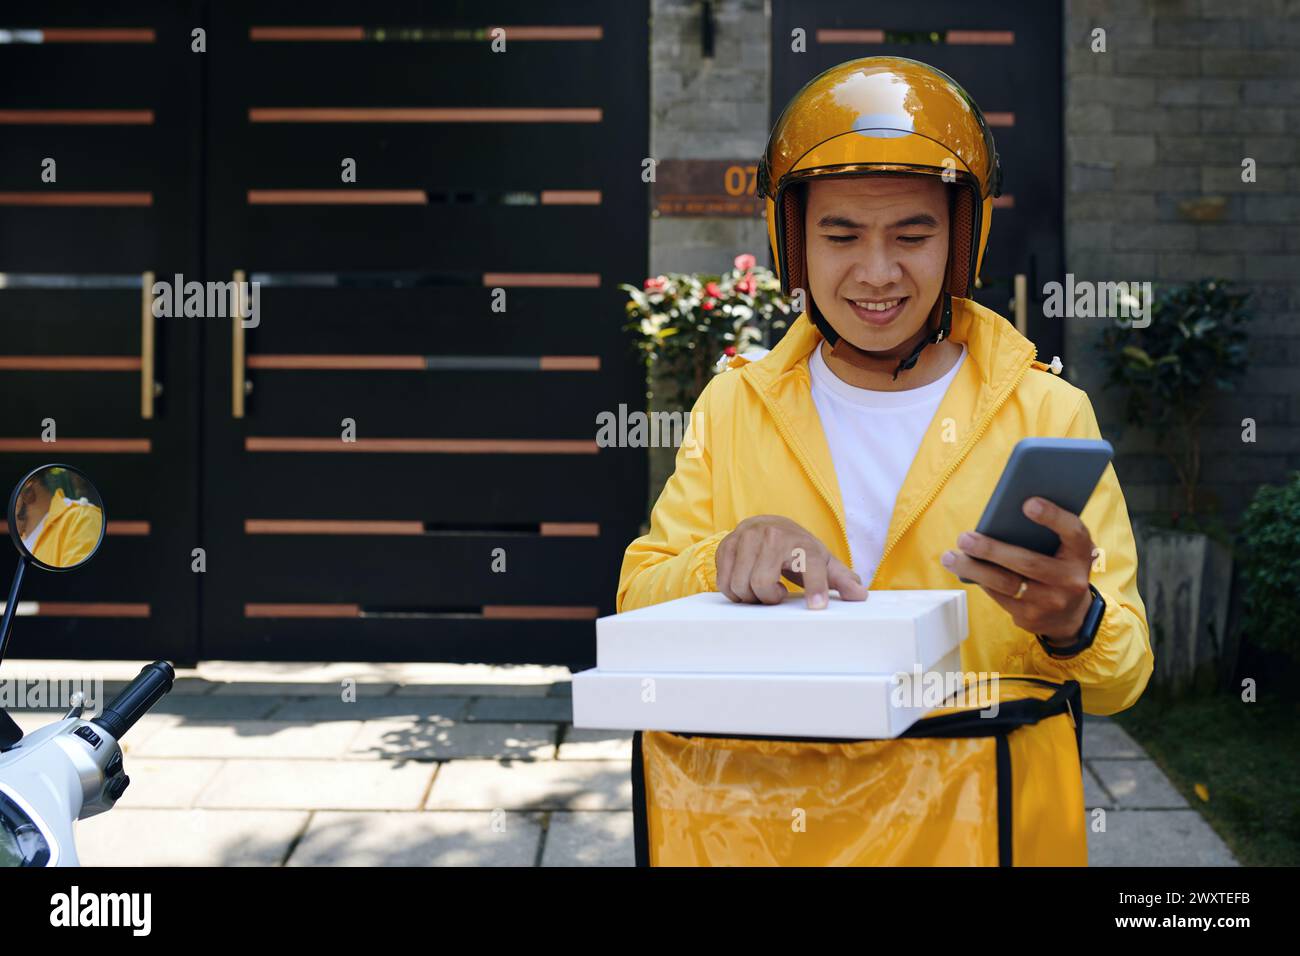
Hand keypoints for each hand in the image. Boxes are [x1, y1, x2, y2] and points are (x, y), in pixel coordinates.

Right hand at [716, 515, 867, 608]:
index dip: (815, 587)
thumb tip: (859, 595)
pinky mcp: (726, 544)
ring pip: (738, 584)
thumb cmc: (798, 550)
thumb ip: (840, 580)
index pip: (809, 566)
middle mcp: (772, 536)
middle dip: (767, 597)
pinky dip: (733, 590)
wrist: (771, 525)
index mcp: (801, 543)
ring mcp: (746, 537)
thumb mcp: (822, 562)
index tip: (817, 607)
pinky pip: (723, 581)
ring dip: (749, 595)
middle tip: (776, 592)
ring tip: (761, 587)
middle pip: (760, 583)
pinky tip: (746, 582)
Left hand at [940, 497, 1095, 640]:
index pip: (1073, 531)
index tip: (1028, 503)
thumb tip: (1002, 515)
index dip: (1052, 517)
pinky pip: (999, 597)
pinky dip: (979, 580)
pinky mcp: (1030, 618)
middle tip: (964, 538)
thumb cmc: (1059, 568)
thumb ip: (1047, 533)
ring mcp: (1050, 602)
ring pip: (1006, 584)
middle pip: (1027, 562)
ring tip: (950, 556)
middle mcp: (1070, 580)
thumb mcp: (1065, 550)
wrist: (1071, 616)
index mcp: (1081, 554)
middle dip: (991, 550)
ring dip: (974, 569)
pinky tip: (963, 569)